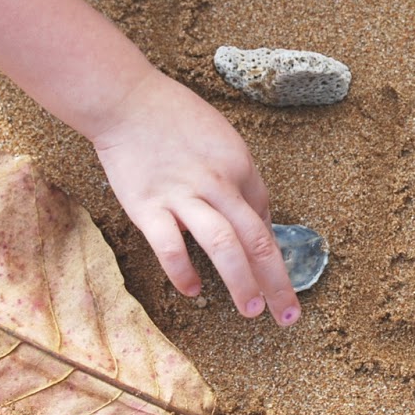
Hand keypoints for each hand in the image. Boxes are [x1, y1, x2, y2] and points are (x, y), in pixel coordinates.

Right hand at [91, 70, 299, 326]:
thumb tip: (251, 211)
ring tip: (253, 311)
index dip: (271, 250)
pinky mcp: (148, 205)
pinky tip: (193, 290)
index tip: (274, 276)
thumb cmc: (173, 115)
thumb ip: (236, 174)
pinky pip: (171, 246)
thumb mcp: (220, 136)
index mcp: (239, 164)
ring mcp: (183, 195)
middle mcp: (218, 182)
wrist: (126, 98)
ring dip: (242, 282)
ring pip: (224, 246)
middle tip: (288, 316)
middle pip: (257, 238)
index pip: (264, 216)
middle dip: (278, 281)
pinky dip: (184, 272)